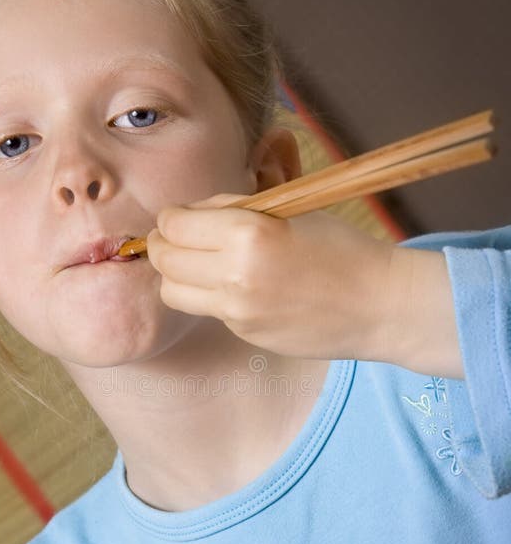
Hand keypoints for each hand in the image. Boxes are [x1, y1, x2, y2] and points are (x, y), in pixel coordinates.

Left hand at [146, 195, 463, 375]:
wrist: (379, 305)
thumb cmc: (342, 249)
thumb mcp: (289, 211)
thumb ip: (235, 209)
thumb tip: (191, 213)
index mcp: (248, 235)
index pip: (176, 225)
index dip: (172, 217)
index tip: (180, 215)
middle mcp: (235, 276)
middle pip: (165, 260)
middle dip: (164, 244)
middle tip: (175, 237)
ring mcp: (238, 312)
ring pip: (174, 293)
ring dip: (177, 275)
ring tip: (197, 264)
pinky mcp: (245, 333)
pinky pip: (208, 310)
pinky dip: (211, 295)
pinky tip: (237, 286)